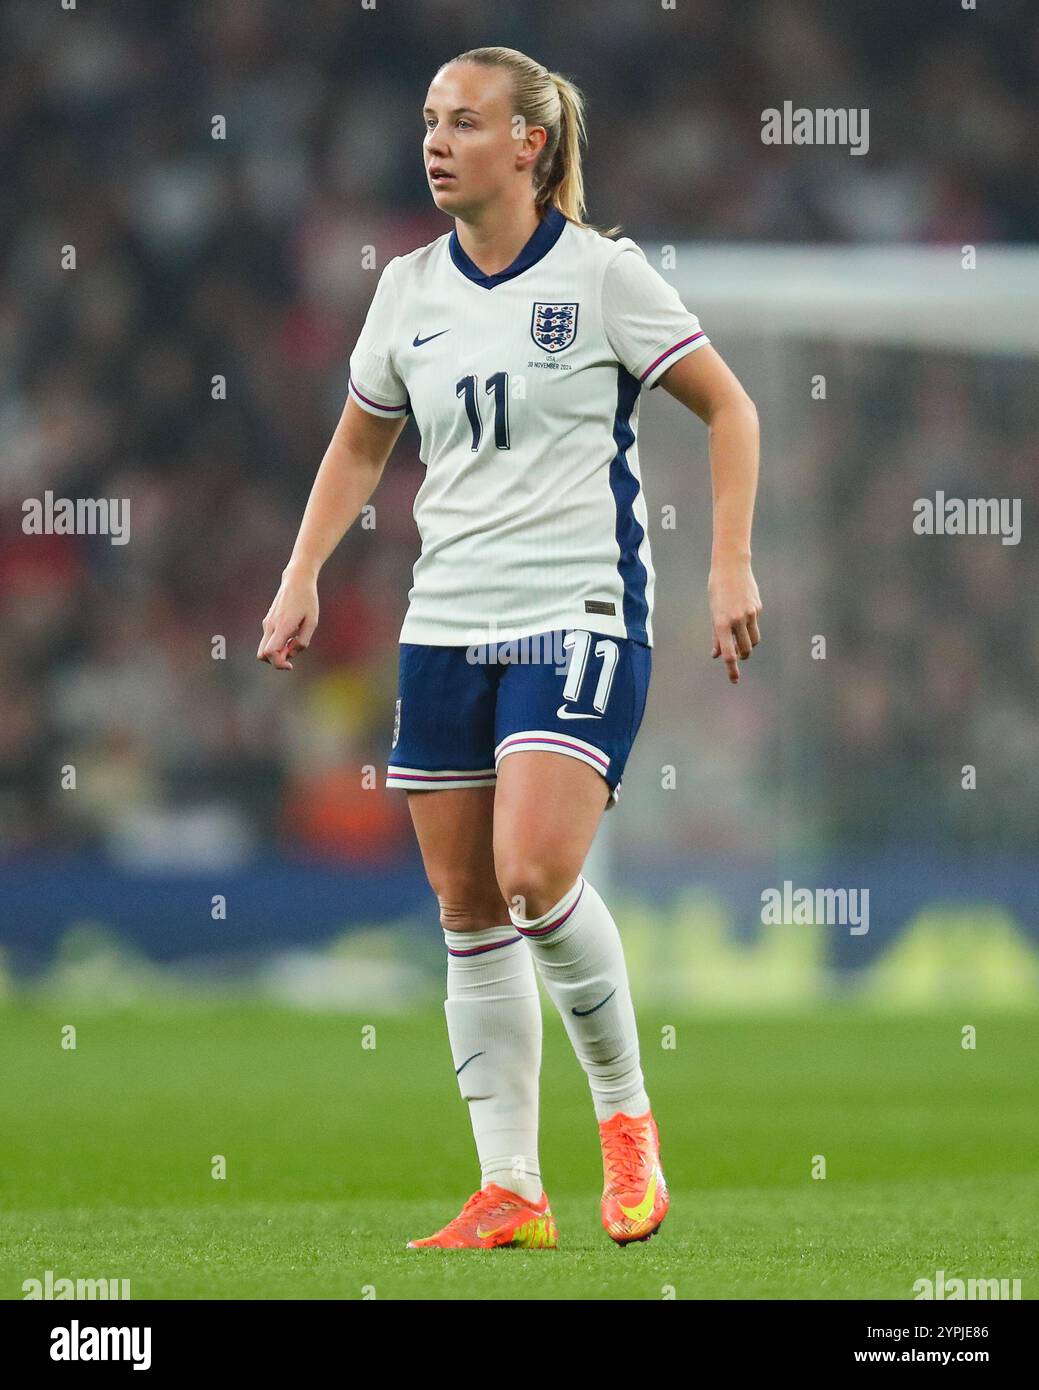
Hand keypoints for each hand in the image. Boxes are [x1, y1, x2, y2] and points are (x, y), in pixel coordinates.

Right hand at [257, 567, 318, 670]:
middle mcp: (270, 625)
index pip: (270, 652)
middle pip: (262, 654)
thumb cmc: (307, 600)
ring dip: (277, 651)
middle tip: (292, 651)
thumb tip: (291, 653)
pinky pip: (269, 639)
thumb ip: (303, 641)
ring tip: (294, 638)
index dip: (279, 663)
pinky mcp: (268, 620)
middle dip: (275, 660)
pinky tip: (291, 632)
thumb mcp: (312, 622)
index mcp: (282, 626)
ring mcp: (267, 623)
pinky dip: (277, 643)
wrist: (296, 580)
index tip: (291, 665)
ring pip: (264, 647)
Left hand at [708, 558, 761, 684]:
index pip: (729, 654)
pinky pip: (755, 624)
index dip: (731, 670)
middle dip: (742, 656)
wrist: (731, 566)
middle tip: (737, 654)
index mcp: (721, 623)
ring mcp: (750, 614)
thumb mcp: (713, 612)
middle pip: (745, 650)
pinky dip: (749, 626)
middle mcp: (737, 620)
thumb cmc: (717, 590)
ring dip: (748, 644)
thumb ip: (716, 635)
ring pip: (754, 640)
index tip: (734, 681)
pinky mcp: (758, 607)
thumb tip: (717, 655)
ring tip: (740, 638)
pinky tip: (743, 612)